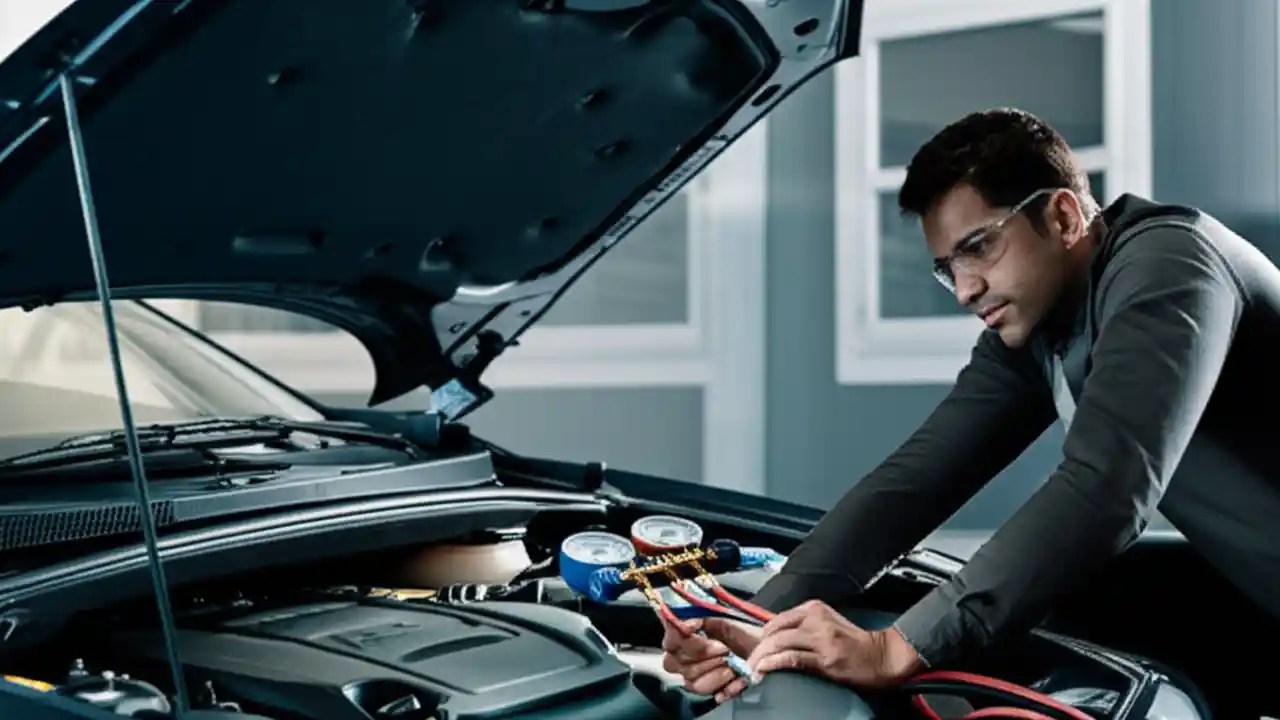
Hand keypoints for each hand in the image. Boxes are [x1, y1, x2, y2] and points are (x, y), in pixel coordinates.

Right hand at [660, 616, 761, 702]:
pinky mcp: (707, 690)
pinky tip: (732, 674)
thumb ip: (700, 617)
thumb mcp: (722, 618)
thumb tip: (686, 623)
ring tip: (731, 661)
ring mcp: (692, 676)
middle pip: (675, 661)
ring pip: (690, 677)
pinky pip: (704, 690)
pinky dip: (720, 681)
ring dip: (713, 667)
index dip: (678, 635)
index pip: (668, 639)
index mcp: (683, 637)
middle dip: (702, 653)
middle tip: (723, 648)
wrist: (763, 650)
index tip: (697, 626)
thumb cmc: (742, 633)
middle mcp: (682, 658)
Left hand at [746, 600, 923, 687]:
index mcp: (813, 608)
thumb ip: (802, 626)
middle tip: (748, 663)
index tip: (754, 649)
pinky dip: (773, 664)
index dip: (762, 636)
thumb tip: (775, 638)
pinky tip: (764, 670)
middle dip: (757, 649)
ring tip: (752, 670)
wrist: (881, 656)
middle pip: (774, 632)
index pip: (777, 620)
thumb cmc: (854, 643)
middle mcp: (815, 619)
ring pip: (779, 644)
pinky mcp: (825, 658)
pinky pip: (791, 659)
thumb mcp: (826, 623)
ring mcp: (820, 638)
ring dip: (761, 659)